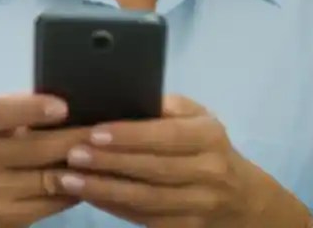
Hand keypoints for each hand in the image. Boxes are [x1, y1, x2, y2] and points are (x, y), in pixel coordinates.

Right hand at [0, 94, 90, 227]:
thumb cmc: (1, 147)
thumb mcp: (4, 124)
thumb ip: (29, 111)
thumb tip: (80, 102)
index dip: (31, 108)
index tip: (63, 107)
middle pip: (36, 147)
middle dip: (76, 139)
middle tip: (104, 134)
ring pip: (49, 177)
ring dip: (81, 168)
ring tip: (103, 156)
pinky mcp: (2, 215)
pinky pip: (51, 202)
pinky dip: (75, 191)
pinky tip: (88, 181)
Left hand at [53, 96, 263, 227]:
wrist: (241, 198)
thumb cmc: (207, 146)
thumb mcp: (198, 118)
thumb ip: (167, 108)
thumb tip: (122, 97)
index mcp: (209, 136)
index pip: (166, 135)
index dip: (130, 135)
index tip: (95, 132)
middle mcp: (209, 171)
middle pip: (153, 168)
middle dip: (109, 162)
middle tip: (72, 154)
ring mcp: (199, 204)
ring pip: (146, 198)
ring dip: (104, 189)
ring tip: (70, 179)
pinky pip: (144, 218)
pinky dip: (113, 207)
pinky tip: (88, 196)